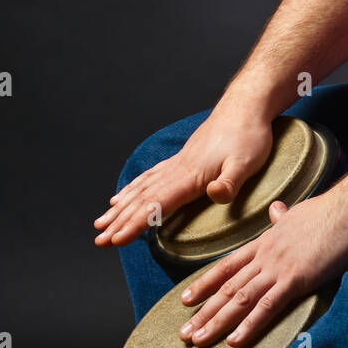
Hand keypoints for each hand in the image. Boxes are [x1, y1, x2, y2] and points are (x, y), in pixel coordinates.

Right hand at [93, 100, 274, 248]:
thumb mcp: (247, 162)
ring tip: (100, 223)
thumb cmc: (249, 136)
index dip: (134, 223)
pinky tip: (121, 197)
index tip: (115, 240)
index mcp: (190, 176)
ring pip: (141, 189)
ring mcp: (177, 164)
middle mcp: (177, 170)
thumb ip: (230, 181)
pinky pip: (148, 178)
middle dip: (119, 221)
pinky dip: (131, 190)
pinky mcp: (181, 160)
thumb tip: (213, 194)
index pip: (156, 204)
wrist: (244, 106)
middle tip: (99, 241)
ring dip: (120, 208)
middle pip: (141, 199)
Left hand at [177, 188, 347, 347]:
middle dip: (204, 312)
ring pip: (240, 299)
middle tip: (184, 334)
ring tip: (198, 341)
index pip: (228, 266)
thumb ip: (284, 217)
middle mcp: (266, 256)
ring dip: (217, 322)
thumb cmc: (332, 211)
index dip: (205, 284)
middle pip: (228, 287)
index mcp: (266, 241)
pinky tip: (235, 341)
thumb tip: (276, 209)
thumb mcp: (300, 213)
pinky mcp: (296, 279)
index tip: (186, 300)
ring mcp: (278, 267)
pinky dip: (249, 325)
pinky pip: (268, 306)